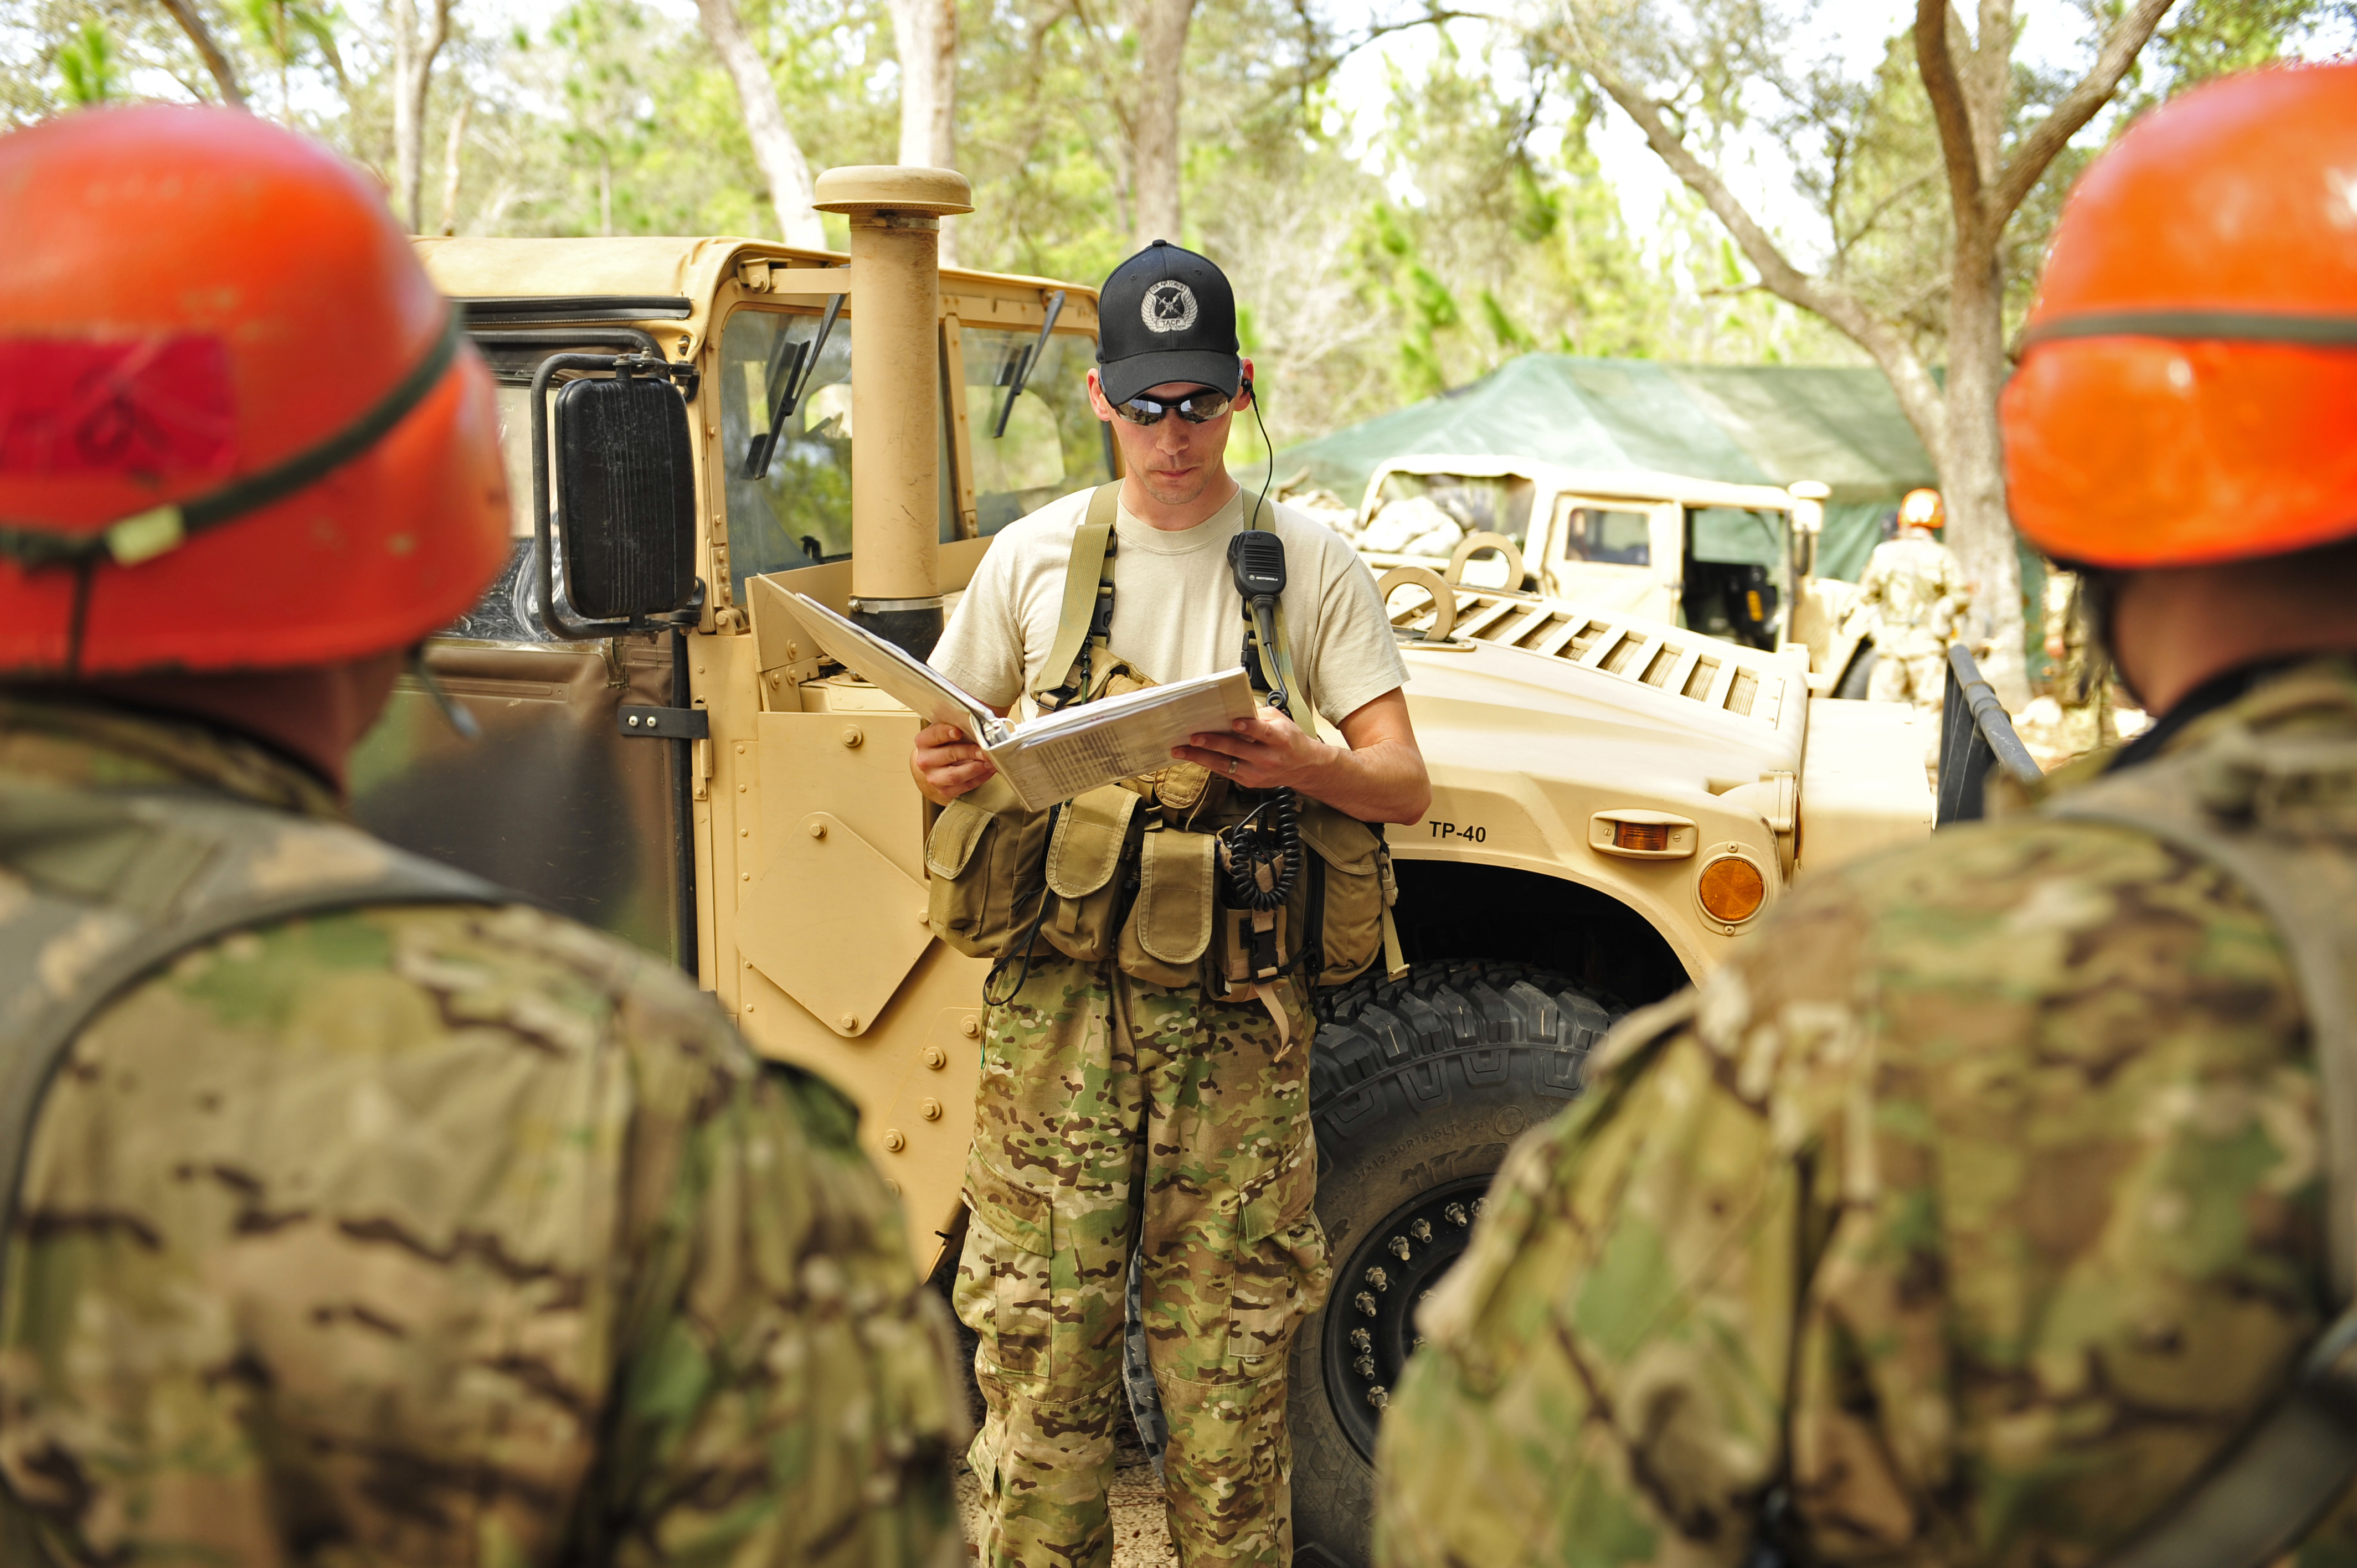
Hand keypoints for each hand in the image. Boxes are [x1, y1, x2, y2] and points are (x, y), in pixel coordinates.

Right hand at [912, 722, 995, 802]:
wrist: (935, 766)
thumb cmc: (945, 745)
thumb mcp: (948, 730)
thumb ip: (961, 725)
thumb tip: (983, 722)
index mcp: (924, 741)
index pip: (935, 734)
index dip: (946, 732)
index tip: (958, 731)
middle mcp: (926, 760)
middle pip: (949, 754)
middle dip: (971, 752)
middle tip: (986, 750)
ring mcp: (934, 777)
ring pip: (956, 775)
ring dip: (977, 768)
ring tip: (990, 762)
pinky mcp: (944, 791)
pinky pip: (965, 786)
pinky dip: (980, 778)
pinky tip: (988, 770)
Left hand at [1172, 705, 1329, 791]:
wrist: (1303, 768)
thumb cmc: (1289, 740)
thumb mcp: (1280, 721)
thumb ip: (1258, 714)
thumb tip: (1234, 705)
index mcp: (1279, 739)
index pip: (1263, 732)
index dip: (1249, 728)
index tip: (1234, 722)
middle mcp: (1268, 758)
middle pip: (1237, 749)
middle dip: (1212, 743)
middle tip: (1192, 737)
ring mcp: (1258, 772)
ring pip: (1225, 764)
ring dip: (1200, 757)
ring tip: (1181, 751)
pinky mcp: (1249, 782)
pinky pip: (1225, 772)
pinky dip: (1207, 763)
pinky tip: (1193, 757)